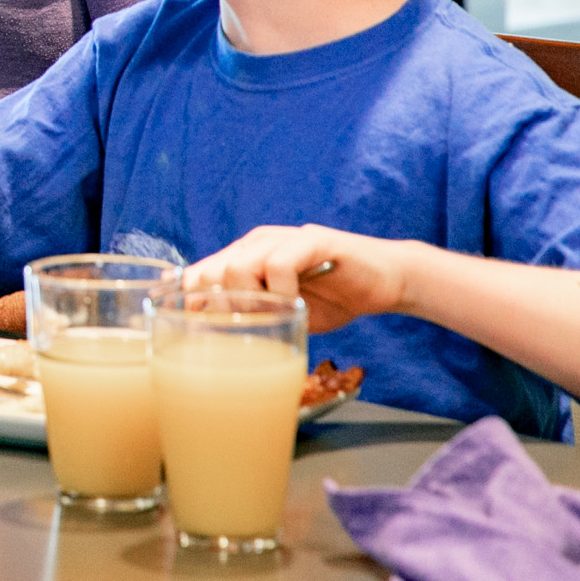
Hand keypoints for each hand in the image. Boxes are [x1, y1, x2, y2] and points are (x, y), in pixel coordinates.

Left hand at [185, 225, 408, 331]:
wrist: (386, 280)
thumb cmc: (332, 299)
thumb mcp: (283, 311)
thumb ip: (252, 314)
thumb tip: (215, 340)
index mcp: (242, 257)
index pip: (195, 276)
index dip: (192, 307)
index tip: (207, 337)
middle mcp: (255, 244)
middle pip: (210, 274)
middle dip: (224, 310)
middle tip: (253, 329)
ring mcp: (282, 240)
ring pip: (238, 267)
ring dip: (252, 301)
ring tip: (276, 317)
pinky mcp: (313, 242)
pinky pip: (279, 264)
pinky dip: (282, 291)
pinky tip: (298, 305)